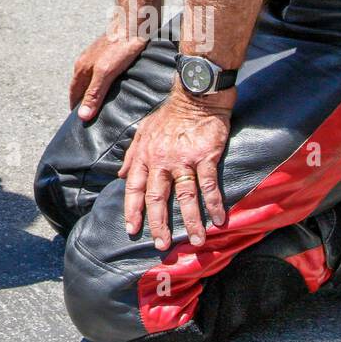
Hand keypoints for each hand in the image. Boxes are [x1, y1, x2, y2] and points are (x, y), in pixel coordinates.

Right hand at [70, 30, 147, 120]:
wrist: (133, 23)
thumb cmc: (120, 47)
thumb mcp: (106, 73)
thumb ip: (94, 94)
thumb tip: (82, 116)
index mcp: (81, 68)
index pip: (74, 94)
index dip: (76, 109)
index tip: (80, 124)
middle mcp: (85, 62)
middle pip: (81, 88)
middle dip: (84, 103)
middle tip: (92, 119)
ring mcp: (95, 57)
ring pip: (91, 80)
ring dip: (93, 93)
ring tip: (102, 107)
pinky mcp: (107, 53)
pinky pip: (101, 74)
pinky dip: (103, 84)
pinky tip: (112, 88)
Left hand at [119, 92, 231, 249]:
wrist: (195, 96)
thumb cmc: (170, 115)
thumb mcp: (143, 131)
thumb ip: (132, 155)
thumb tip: (121, 176)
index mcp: (145, 155)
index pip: (134, 187)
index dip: (132, 209)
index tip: (131, 229)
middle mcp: (161, 159)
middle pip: (157, 197)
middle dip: (158, 224)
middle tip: (162, 245)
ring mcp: (183, 159)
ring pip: (185, 196)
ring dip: (190, 221)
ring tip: (195, 241)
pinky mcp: (205, 156)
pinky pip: (209, 185)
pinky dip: (214, 204)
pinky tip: (219, 220)